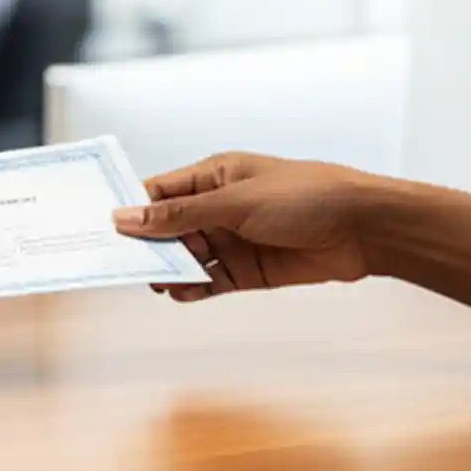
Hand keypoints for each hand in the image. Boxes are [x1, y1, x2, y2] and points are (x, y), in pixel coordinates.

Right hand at [113, 153, 380, 301]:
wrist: (365, 229)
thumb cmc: (306, 196)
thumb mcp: (234, 202)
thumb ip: (179, 215)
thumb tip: (126, 218)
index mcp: (213, 176)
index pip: (159, 193)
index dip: (132, 211)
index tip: (104, 231)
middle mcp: (219, 207)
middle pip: (167, 229)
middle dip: (147, 246)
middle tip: (123, 265)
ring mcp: (233, 240)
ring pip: (186, 258)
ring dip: (169, 270)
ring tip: (154, 283)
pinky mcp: (248, 270)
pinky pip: (209, 281)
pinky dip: (193, 288)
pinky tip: (181, 293)